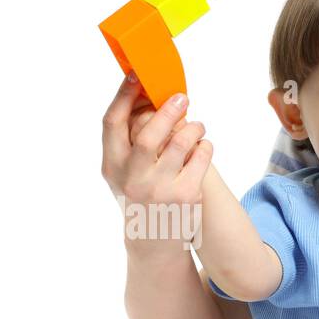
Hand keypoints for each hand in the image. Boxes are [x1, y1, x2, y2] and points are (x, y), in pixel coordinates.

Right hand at [101, 75, 211, 210]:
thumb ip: (128, 141)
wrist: (153, 242)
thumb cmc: (139, 196)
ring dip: (192, 127)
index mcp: (113, 166)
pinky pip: (201, 158)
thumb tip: (143, 97)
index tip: (136, 76)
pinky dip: (205, 146)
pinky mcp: (186, 195)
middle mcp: (133, 178)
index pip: (112, 123)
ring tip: (197, 125)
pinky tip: (204, 144)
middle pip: (149, 133)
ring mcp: (160, 188)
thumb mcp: (123, 172)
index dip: (123, 96)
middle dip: (167, 110)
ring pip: (181, 143)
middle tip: (181, 97)